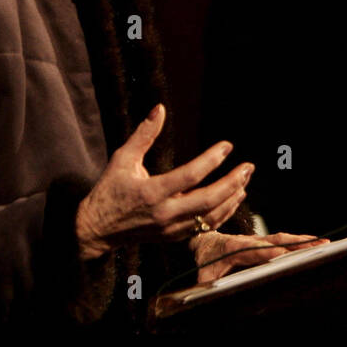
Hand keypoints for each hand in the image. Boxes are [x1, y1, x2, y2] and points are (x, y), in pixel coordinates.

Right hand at [75, 104, 251, 258]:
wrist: (97, 228)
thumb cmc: (110, 190)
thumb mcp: (122, 158)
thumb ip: (144, 134)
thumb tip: (160, 109)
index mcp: (151, 192)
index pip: (190, 176)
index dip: (212, 161)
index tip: (227, 146)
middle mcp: (164, 213)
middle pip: (208, 200)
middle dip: (232, 183)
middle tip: (248, 167)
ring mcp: (170, 229)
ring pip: (210, 217)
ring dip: (232, 198)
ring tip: (245, 181)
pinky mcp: (173, 237)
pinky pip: (204, 227)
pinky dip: (222, 214)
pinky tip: (233, 199)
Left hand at [188, 231, 328, 283]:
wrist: (205, 240)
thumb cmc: (206, 261)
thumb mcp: (203, 276)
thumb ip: (206, 288)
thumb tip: (205, 301)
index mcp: (234, 248)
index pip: (255, 250)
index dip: (270, 252)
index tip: (285, 255)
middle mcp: (249, 241)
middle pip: (276, 241)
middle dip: (297, 243)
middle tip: (318, 245)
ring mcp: (257, 239)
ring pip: (282, 238)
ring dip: (302, 240)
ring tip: (323, 242)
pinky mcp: (263, 240)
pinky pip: (282, 239)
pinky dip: (298, 241)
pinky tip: (314, 243)